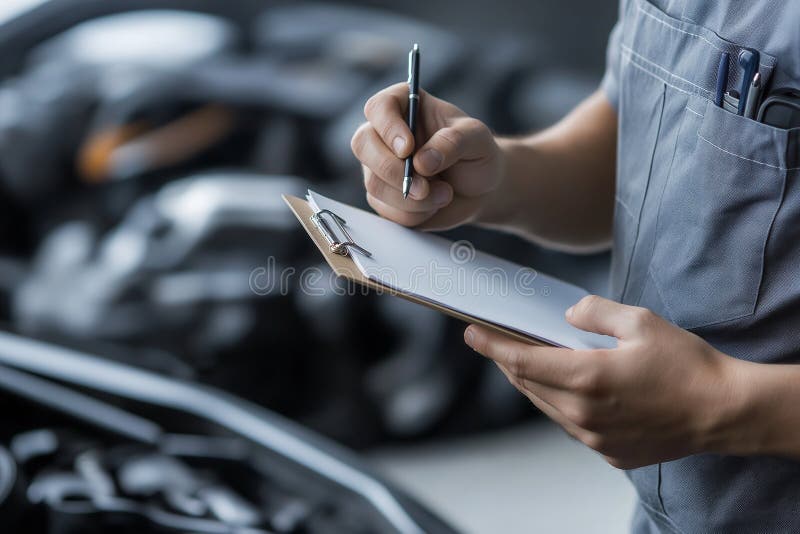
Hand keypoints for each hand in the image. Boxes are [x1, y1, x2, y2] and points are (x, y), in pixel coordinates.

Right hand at [350, 82, 503, 229]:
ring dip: (411, 198)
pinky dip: (414, 214)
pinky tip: (435, 205)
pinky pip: (386, 211)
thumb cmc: (476, 154)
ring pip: (374, 184)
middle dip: (393, 171)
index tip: (408, 148)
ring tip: (445, 194)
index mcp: (404, 106)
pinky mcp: (383, 197)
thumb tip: (423, 161)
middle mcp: (384, 134)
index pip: (378, 107)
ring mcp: (379, 167)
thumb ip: (453, 142)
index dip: (388, 128)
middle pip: (363, 145)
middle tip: (424, 187)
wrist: (479, 189)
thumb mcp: (477, 139)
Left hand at [464, 295, 742, 468]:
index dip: (492, 346)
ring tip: (529, 360)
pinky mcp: (609, 451)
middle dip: (509, 361)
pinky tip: (569, 387)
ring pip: (547, 406)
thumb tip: (568, 317)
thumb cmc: (686, 364)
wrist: (723, 412)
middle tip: (497, 341)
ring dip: (533, 383)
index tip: (471, 333)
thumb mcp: (640, 321)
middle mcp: (583, 413)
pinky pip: (570, 424)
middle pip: (529, 385)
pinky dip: (561, 403)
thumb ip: (595, 312)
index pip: (521, 361)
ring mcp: (595, 438)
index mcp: (586, 378)